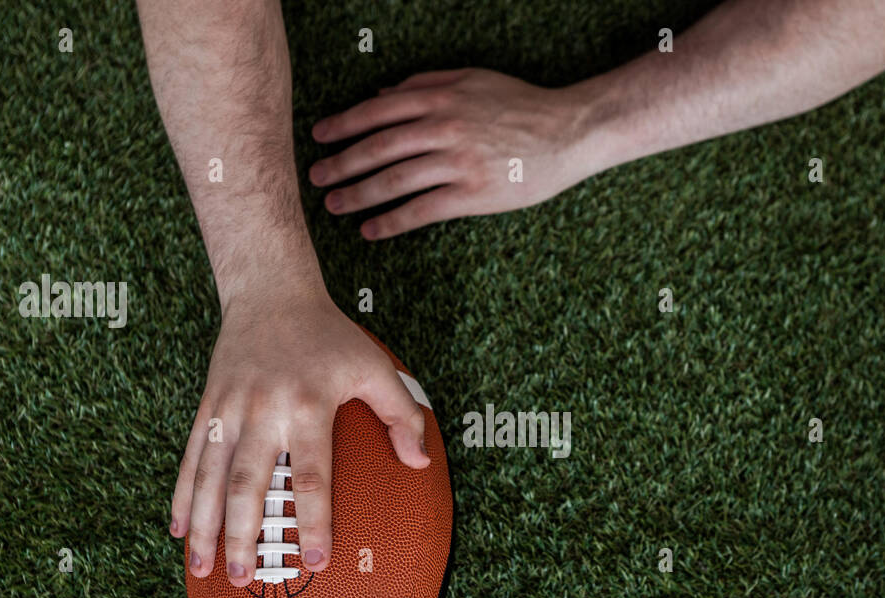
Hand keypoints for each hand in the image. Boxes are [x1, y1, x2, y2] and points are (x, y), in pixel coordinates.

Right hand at [171, 289, 429, 585]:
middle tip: (246, 580)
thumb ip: (403, 414)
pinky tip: (178, 531)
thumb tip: (420, 464)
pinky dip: (182, 497)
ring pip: (210, 478)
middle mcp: (263, 412)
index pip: (311, 476)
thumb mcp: (374, 366)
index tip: (315, 562)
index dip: (313, 522)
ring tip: (204, 569)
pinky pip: (190, 459)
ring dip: (204, 527)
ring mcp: (228, 411)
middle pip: (248, 485)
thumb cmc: (329, 336)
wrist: (270, 293)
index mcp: (308, 406)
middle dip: (244, 536)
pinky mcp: (206, 408)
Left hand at [309, 68, 592, 238]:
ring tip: (335, 205)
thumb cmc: (522, 105)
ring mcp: (458, 162)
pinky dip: (391, 221)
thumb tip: (381, 94)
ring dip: (358, 194)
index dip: (344, 124)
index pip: (378, 111)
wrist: (569, 133)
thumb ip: (426, 82)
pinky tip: (371, 230)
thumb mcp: (473, 79)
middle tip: (316, 177)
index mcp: (440, 97)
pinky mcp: (473, 194)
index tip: (320, 137)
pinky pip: (422, 210)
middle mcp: (444, 127)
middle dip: (341, 163)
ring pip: (394, 180)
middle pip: (378, 147)